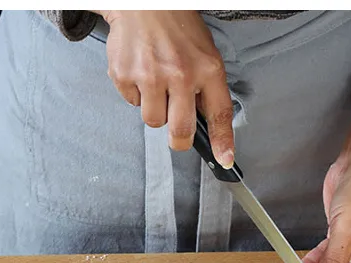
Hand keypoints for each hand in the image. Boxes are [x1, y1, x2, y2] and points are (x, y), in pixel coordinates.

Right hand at [98, 10, 233, 164]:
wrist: (144, 2)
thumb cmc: (177, 27)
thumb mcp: (204, 54)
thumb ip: (206, 89)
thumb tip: (204, 125)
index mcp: (207, 68)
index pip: (219, 114)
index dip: (222, 141)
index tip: (224, 159)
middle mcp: (180, 73)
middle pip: (180, 130)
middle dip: (179, 139)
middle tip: (177, 133)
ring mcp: (150, 75)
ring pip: (153, 121)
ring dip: (154, 110)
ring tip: (156, 83)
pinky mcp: (125, 75)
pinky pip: (131, 103)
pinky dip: (135, 93)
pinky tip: (140, 71)